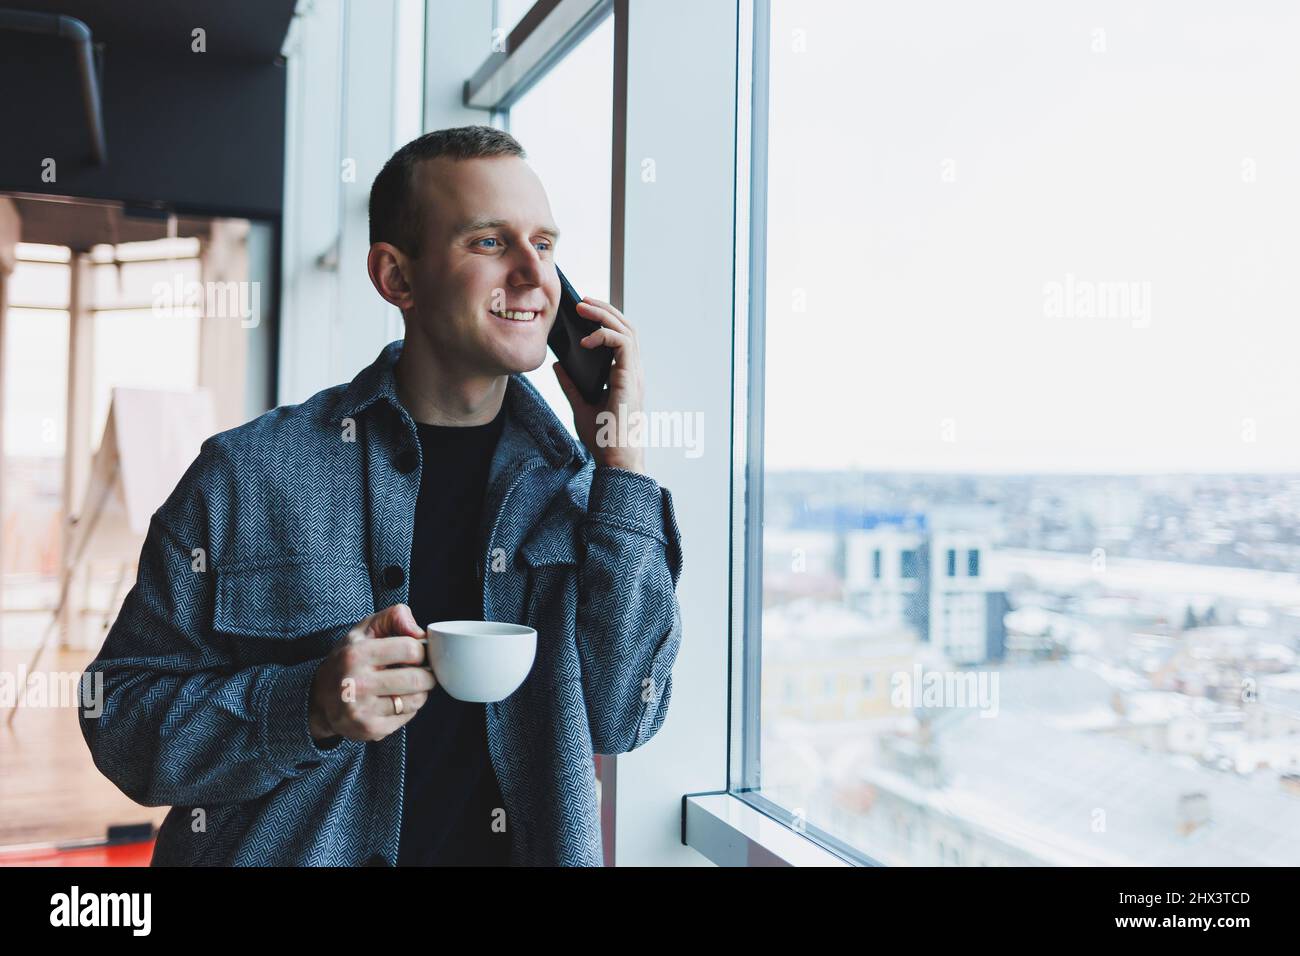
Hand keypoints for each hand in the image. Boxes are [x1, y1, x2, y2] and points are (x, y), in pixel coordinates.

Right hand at [308, 603, 435, 742]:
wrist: (320, 700)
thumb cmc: (349, 659)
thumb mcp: (364, 630)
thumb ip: (393, 616)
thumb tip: (419, 632)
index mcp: (356, 654)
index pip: (411, 650)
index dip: (420, 650)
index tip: (416, 653)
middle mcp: (357, 683)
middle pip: (418, 679)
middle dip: (427, 674)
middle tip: (421, 671)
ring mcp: (363, 710)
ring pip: (416, 700)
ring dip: (420, 691)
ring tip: (407, 685)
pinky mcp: (370, 730)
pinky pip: (408, 717)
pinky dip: (408, 708)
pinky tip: (394, 700)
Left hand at [552, 295, 645, 473]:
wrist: (615, 458)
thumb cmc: (604, 438)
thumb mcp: (581, 406)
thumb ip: (571, 385)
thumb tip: (558, 366)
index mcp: (624, 376)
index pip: (621, 338)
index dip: (605, 321)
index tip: (584, 313)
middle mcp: (632, 371)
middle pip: (627, 327)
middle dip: (605, 310)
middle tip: (582, 302)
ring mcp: (633, 373)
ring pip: (627, 330)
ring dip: (604, 315)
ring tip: (583, 308)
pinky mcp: (629, 378)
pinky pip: (623, 344)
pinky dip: (605, 336)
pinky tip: (586, 341)